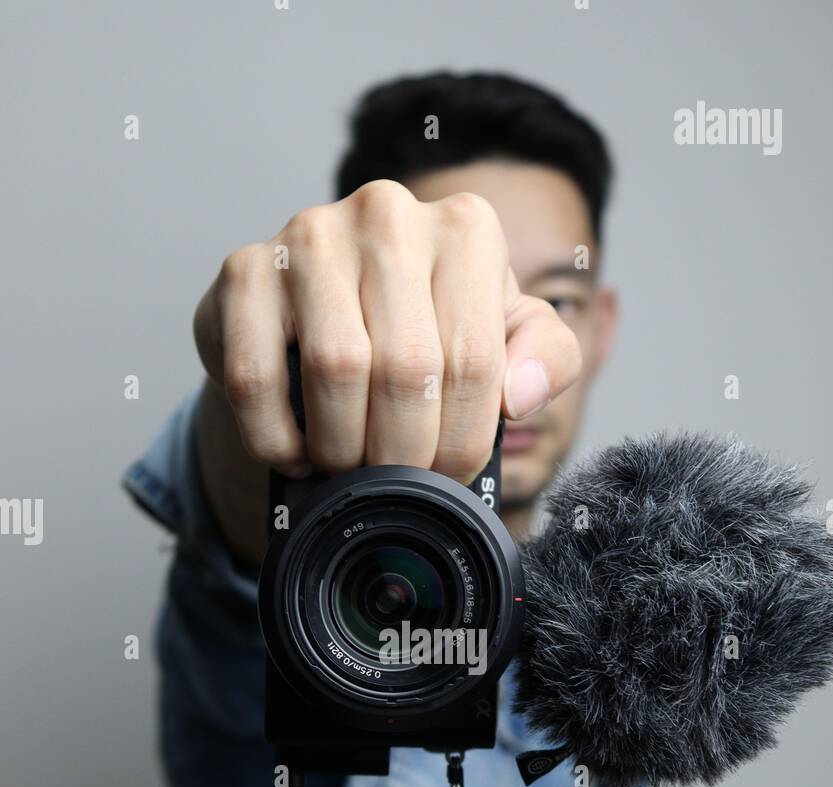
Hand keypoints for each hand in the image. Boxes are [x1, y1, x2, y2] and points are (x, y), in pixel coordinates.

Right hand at [193, 179, 581, 485]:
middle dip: (404, 453)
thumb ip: (544, 359)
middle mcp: (389, 216)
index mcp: (466, 229)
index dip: (461, 442)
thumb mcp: (501, 338)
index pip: (474, 361)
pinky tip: (296, 452)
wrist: (317, 316)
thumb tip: (519, 396)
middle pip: (407, 370)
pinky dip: (277, 438)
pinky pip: (257, 377)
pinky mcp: (245, 270)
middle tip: (396, 482)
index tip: (446, 475)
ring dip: (342, 446)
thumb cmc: (421, 330)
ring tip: (347, 466)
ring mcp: (310, 235)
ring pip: (337, 369)